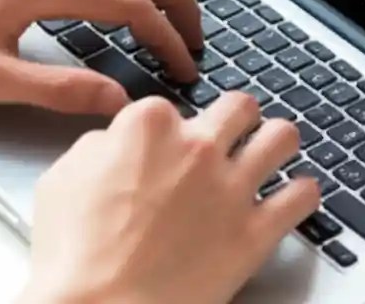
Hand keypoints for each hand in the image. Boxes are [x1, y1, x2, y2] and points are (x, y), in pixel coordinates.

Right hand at [20, 94, 321, 303]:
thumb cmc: (74, 257)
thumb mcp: (62, 180)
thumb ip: (98, 148)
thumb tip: (114, 143)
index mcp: (148, 126)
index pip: (173, 106)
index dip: (171, 129)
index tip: (171, 145)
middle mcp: (197, 148)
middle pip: (239, 107)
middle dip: (236, 120)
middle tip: (232, 135)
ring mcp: (231, 187)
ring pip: (282, 137)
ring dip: (278, 143)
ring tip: (273, 152)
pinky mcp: (256, 231)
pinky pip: (302, 197)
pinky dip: (302, 195)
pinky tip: (294, 197)